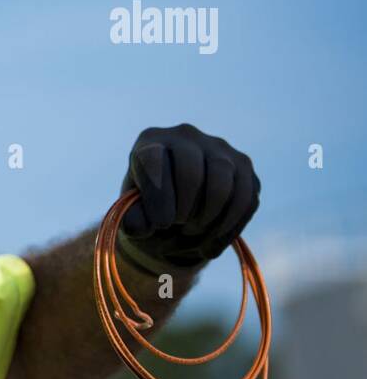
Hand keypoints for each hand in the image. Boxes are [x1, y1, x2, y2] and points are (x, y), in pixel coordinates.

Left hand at [117, 123, 260, 274]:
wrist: (175, 205)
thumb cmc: (148, 205)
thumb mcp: (133, 213)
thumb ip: (131, 220)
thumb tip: (139, 227)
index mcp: (151, 141)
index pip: (154, 159)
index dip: (159, 196)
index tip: (160, 224)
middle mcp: (187, 136)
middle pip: (191, 173)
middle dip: (185, 209)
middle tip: (177, 227)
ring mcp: (220, 148)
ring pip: (223, 185)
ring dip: (208, 219)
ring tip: (192, 233)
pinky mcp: (244, 167)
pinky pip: (246, 199)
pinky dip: (229, 226)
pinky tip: (211, 242)